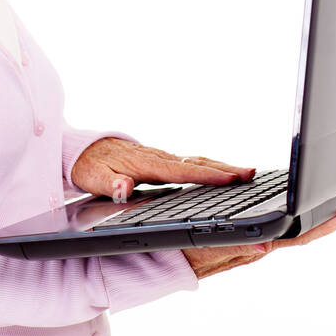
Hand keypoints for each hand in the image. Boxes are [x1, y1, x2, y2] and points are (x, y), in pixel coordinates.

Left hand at [70, 138, 255, 200]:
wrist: (83, 149)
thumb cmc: (88, 165)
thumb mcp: (91, 178)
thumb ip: (108, 183)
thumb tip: (124, 186)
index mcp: (146, 164)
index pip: (181, 171)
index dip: (206, 176)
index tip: (229, 179)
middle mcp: (159, 158)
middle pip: (197, 163)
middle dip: (226, 169)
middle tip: (252, 174)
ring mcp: (163, 159)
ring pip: (198, 162)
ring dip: (223, 167)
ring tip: (249, 174)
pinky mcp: (163, 162)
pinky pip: (192, 164)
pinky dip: (211, 168)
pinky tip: (225, 175)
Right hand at [180, 206, 335, 279]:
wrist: (163, 262)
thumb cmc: (181, 254)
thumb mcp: (203, 250)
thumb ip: (233, 247)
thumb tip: (265, 247)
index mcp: (253, 246)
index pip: (296, 235)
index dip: (323, 224)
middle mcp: (258, 245)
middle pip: (300, 234)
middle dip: (328, 221)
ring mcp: (253, 243)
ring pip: (290, 232)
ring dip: (313, 220)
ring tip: (334, 209)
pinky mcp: (245, 239)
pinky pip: (275, 229)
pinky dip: (292, 219)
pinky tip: (297, 212)